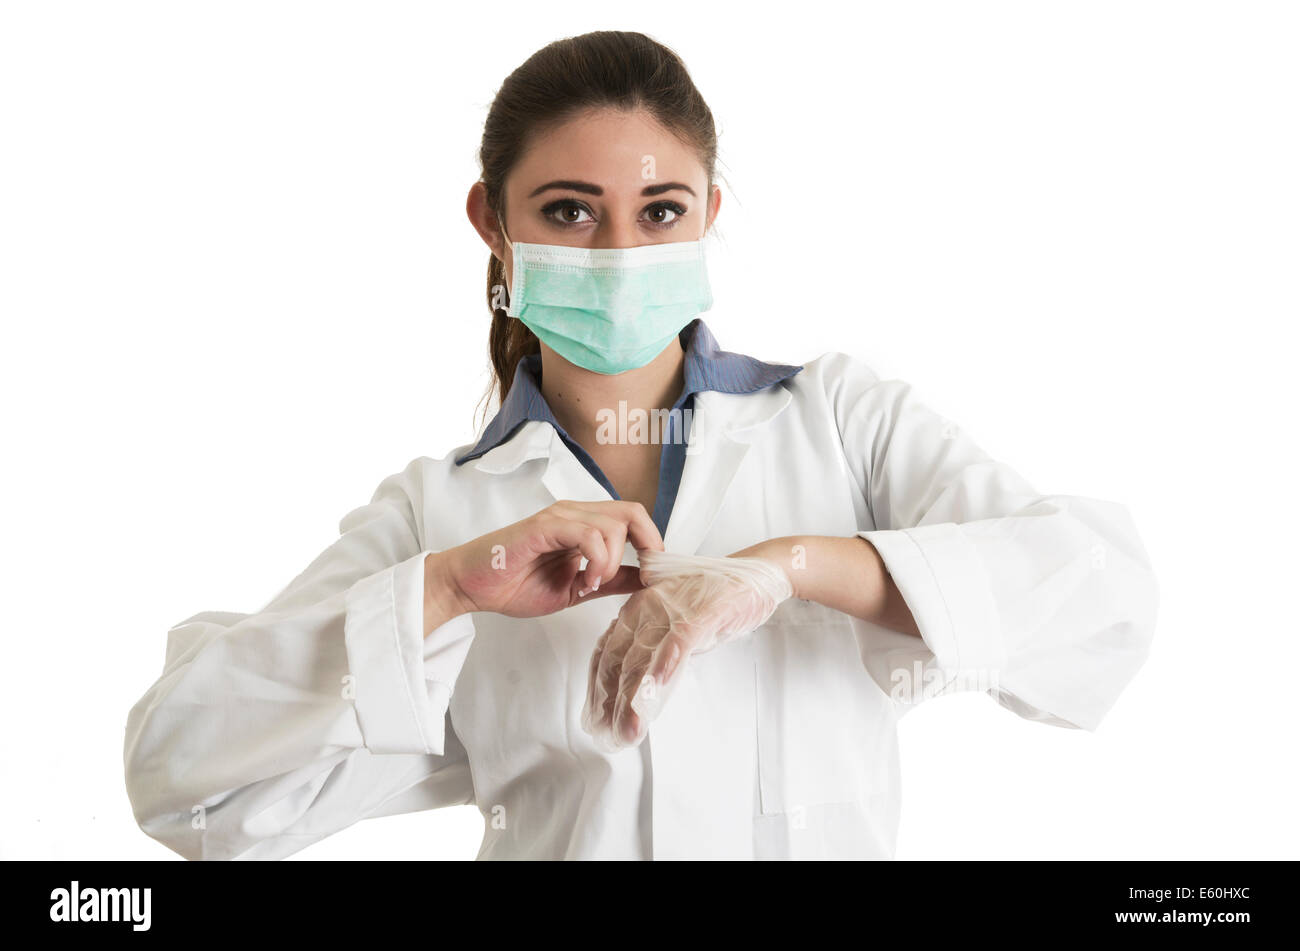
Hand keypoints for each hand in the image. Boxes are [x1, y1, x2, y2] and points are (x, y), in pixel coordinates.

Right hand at [426, 501, 662, 627]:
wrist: (471, 586)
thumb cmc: (515, 584)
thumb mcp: (576, 588)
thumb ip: (610, 580)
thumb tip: (646, 580)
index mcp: (584, 524)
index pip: (634, 517)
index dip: (653, 542)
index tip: (653, 574)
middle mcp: (575, 514)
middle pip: (632, 512)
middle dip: (648, 544)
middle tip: (638, 575)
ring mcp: (559, 518)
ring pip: (613, 525)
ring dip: (612, 562)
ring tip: (592, 584)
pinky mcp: (543, 527)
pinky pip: (588, 534)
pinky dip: (596, 561)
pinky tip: (583, 581)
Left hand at [581, 550, 792, 750]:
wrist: (753, 575)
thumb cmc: (715, 602)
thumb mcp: (676, 630)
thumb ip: (656, 651)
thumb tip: (640, 687)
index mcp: (636, 611)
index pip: (607, 654)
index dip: (599, 690)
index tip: (597, 718)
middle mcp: (646, 609)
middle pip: (619, 662)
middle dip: (611, 703)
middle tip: (609, 735)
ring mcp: (672, 611)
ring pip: (644, 658)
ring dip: (634, 697)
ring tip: (629, 727)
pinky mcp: (700, 614)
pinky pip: (677, 642)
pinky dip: (666, 665)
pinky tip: (658, 686)